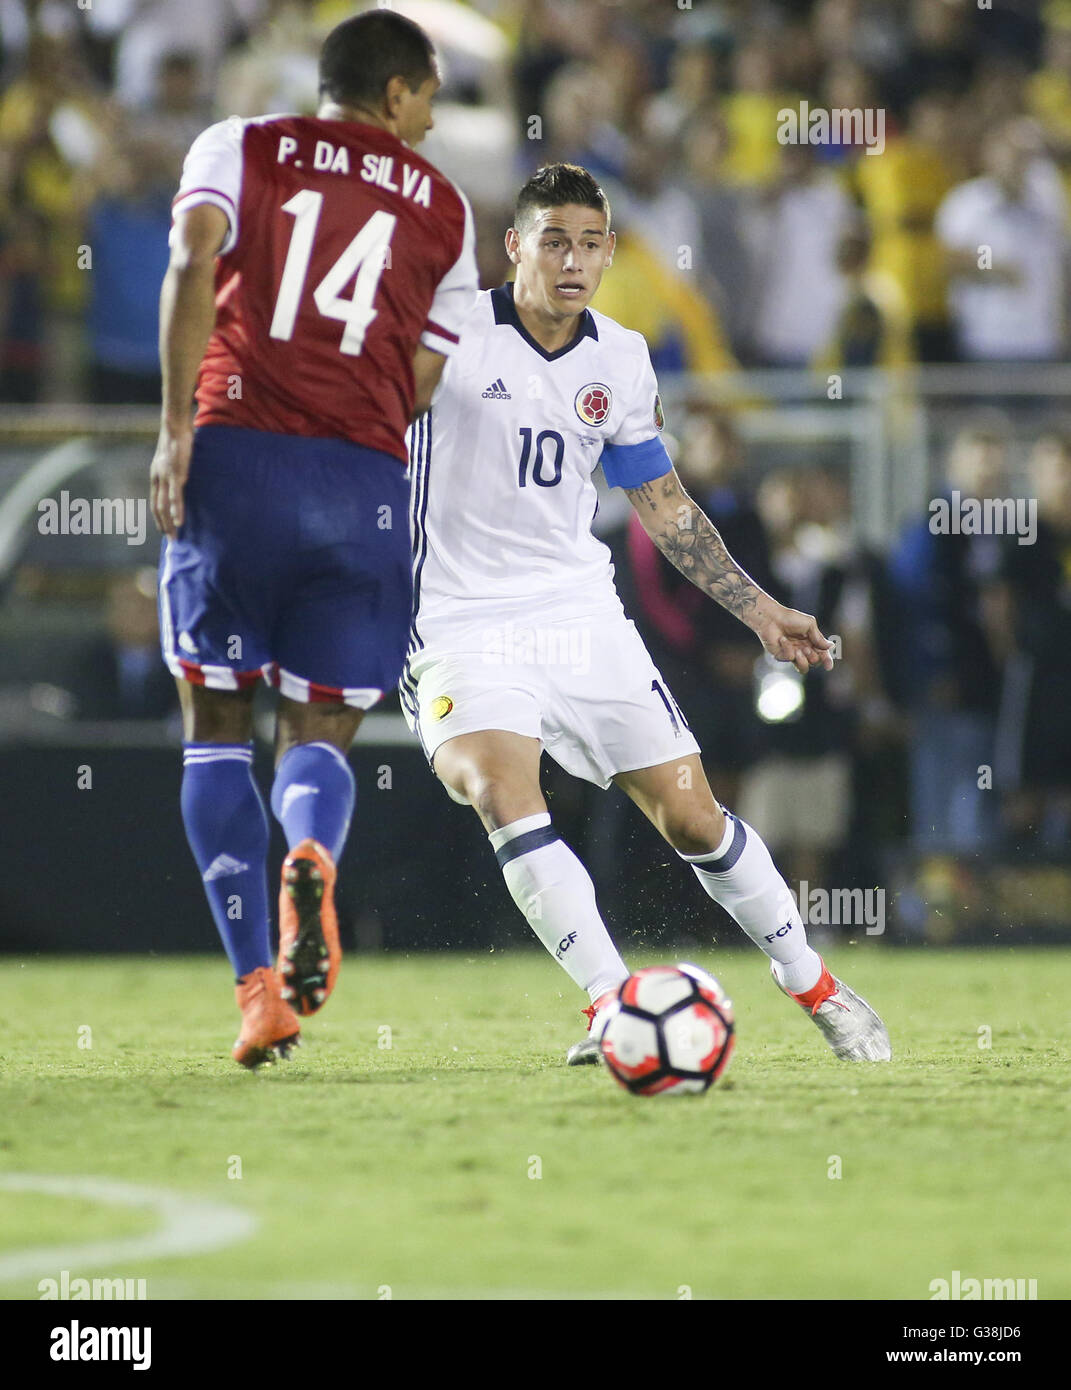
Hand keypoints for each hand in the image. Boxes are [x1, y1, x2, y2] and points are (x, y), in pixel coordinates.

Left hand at [150, 422, 192, 537]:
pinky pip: (175, 496)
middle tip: (170, 539)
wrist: (174, 425)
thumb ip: (172, 470)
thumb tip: (179, 479)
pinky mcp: (176, 474)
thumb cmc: (177, 439)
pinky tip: (179, 521)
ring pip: (164, 505)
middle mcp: (157, 478)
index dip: (158, 517)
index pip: (155, 501)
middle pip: (157, 507)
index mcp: (156, 475)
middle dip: (162, 524)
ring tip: (174, 535)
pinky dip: (176, 510)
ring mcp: (166, 477)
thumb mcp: (171, 457)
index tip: (164, 529)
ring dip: (168, 522)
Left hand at [751, 598, 833, 673]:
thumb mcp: (809, 624)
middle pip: (815, 663)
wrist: (771, 618)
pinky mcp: (782, 656)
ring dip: (804, 661)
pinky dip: (787, 649)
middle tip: (807, 648)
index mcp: (812, 641)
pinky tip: (783, 639)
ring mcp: (792, 654)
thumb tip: (831, 647)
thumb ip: (819, 637)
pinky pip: (789, 658)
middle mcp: (803, 649)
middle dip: (813, 658)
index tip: (828, 666)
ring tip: (800, 651)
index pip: (822, 654)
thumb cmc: (790, 618)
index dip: (827, 661)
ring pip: (803, 668)